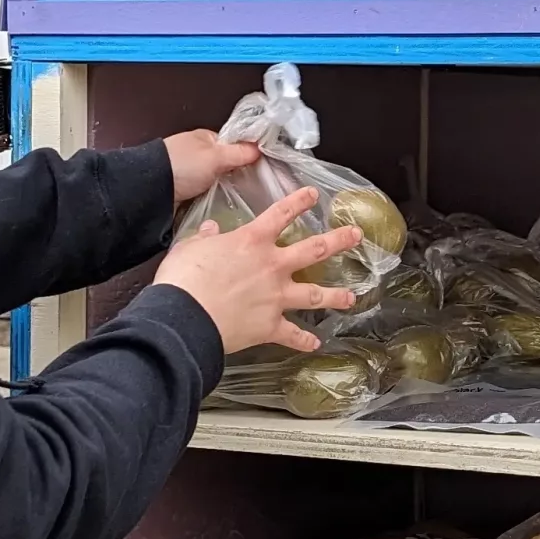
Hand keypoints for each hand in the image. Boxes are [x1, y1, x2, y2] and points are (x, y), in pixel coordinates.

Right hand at [154, 186, 362, 354]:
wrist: (185, 317)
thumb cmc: (183, 279)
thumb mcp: (187, 247)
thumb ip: (203, 237)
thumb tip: (209, 228)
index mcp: (251, 241)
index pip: (281, 213)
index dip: (299, 201)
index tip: (314, 194)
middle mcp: (271, 266)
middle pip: (314, 249)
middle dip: (339, 240)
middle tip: (357, 235)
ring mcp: (275, 297)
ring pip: (314, 294)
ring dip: (336, 296)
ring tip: (352, 297)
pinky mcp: (270, 326)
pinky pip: (292, 334)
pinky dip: (304, 341)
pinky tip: (315, 343)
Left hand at [164, 129, 259, 203]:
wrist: (151, 188)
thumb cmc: (182, 165)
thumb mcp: (216, 157)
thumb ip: (239, 153)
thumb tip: (259, 148)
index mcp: (205, 139)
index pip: (233, 144)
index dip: (247, 154)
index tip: (262, 167)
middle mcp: (198, 154)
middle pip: (225, 164)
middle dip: (237, 174)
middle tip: (254, 187)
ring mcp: (190, 172)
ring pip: (216, 180)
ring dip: (225, 189)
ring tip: (242, 199)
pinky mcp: (185, 190)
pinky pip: (206, 193)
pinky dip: (213, 198)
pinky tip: (223, 205)